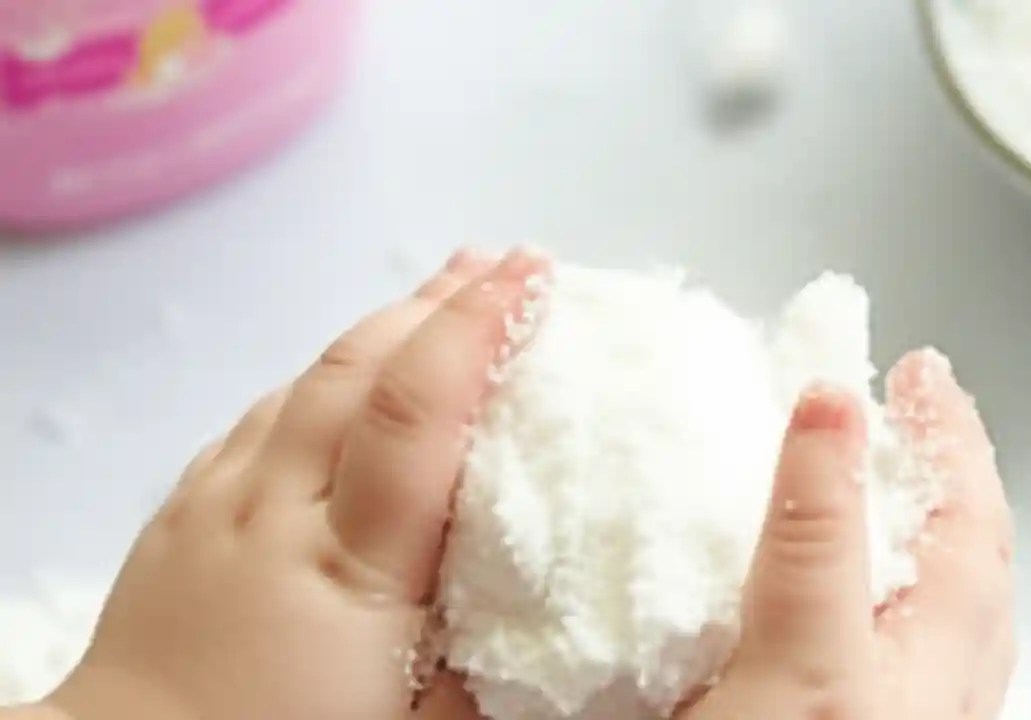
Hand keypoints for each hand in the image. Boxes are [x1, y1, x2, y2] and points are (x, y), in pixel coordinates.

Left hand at [39, 248, 547, 719]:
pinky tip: (347, 376)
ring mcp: (221, 502)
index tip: (530, 277)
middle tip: (503, 262)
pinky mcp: (186, 510)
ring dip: (382, 328)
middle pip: (358, 371)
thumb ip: (487, 663)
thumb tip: (551, 604)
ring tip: (441, 295)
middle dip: (437, 303)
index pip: (417, 415)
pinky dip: (319, 379)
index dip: (475, 331)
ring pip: (306, 381)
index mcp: (350, 567)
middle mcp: (277, 512)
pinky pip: (260, 417)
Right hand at [679, 350, 1014, 718]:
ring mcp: (891, 711)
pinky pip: (868, 644)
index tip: (920, 369)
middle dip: (935, 476)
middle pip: (960, 556)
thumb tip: (832, 406)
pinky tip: (805, 600)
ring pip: (918, 602)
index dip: (945, 431)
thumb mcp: (803, 650)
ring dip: (898, 536)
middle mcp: (934, 685)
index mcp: (942, 649)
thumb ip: (816, 533)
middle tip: (912, 414)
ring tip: (869, 490)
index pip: (968, 512)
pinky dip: (850, 591)